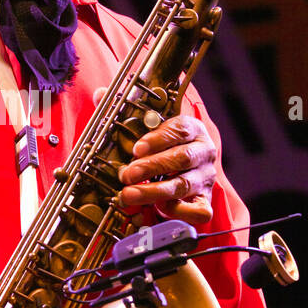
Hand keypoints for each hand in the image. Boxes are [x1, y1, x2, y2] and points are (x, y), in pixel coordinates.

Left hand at [93, 89, 216, 227]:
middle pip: (182, 157)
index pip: (179, 129)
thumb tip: (101, 95)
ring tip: (129, 195)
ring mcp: (205, 178)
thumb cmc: (162, 147)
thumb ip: (125, 112)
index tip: (136, 148)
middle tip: (127, 175)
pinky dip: (178, 212)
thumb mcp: (146, 128)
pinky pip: (199, 211)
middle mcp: (203, 152)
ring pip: (184, 185)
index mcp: (192, 129)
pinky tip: (158, 209)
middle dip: (152, 167)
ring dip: (154, 191)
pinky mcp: (205, 201)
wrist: (184, 170)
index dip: (157, 139)